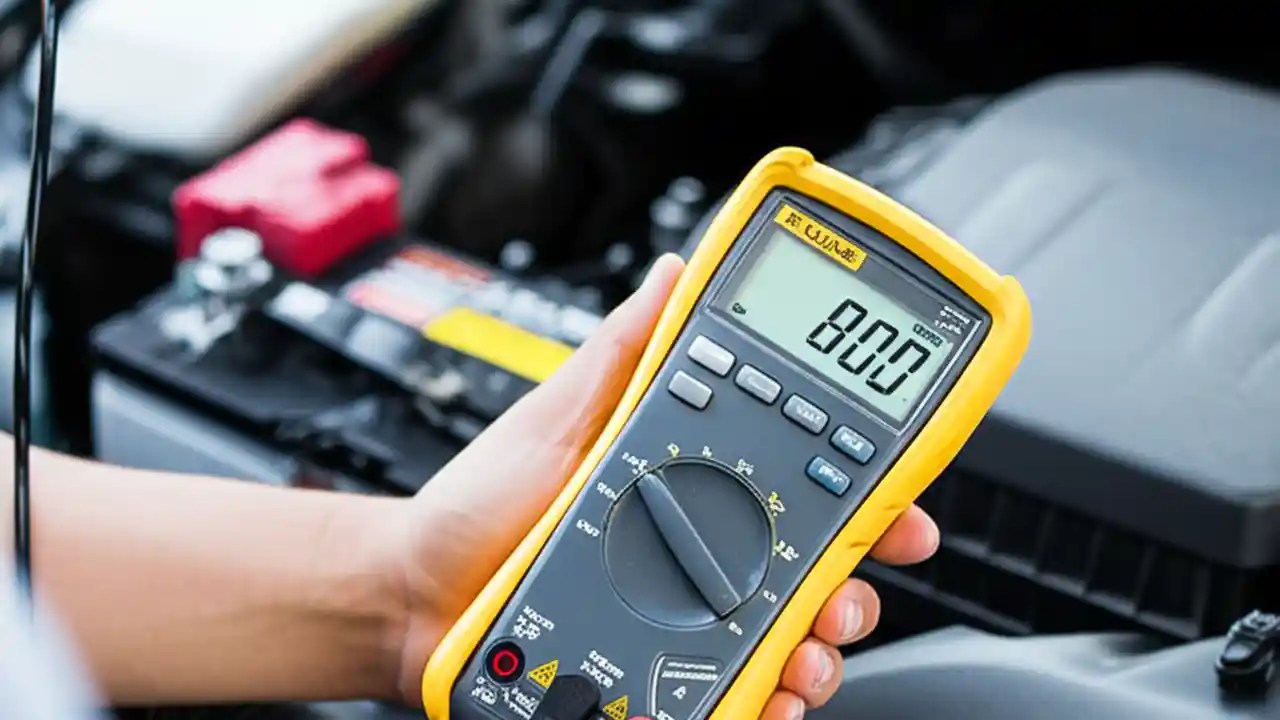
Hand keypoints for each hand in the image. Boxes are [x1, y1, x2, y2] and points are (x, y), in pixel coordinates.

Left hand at [384, 254, 940, 716]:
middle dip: (856, 583)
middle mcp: (699, 551)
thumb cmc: (480, 504)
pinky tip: (768, 699)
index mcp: (691, 481)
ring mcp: (684, 615)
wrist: (415, 593)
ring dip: (822, 649)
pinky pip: (734, 693)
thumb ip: (624, 350)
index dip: (866, 494)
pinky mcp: (662, 671)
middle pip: (814, 569)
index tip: (903, 505)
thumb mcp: (559, 415)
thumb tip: (674, 271)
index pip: (803, 482)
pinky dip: (767, 703)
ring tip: (805, 652)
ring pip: (790, 636)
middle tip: (852, 589)